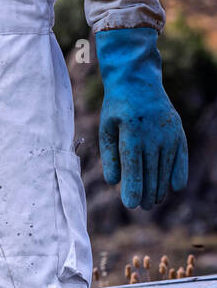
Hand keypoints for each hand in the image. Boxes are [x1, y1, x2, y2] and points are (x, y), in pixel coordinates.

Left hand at [95, 27, 187, 209]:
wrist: (138, 80)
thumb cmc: (117, 107)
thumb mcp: (107, 127)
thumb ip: (110, 155)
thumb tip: (114, 182)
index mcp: (131, 132)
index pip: (134, 167)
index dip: (133, 188)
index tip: (131, 204)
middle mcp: (153, 134)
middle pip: (151, 172)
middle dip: (147, 193)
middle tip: (142, 207)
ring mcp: (168, 133)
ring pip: (166, 168)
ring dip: (160, 187)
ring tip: (153, 201)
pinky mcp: (178, 131)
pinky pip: (181, 157)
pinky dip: (178, 173)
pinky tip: (174, 188)